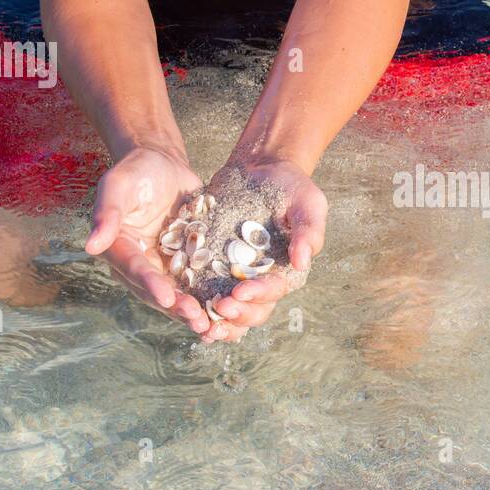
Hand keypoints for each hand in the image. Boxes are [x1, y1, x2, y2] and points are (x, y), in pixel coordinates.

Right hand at [85, 145, 212, 334]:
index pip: (134, 269)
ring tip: (212, 325)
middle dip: (176, 307)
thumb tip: (91, 245)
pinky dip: (209, 299)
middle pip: (156, 290)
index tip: (167, 297)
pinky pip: (197, 285)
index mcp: (119, 248)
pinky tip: (228, 313)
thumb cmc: (137, 171)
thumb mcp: (119, 185)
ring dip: (193, 311)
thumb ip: (107, 212)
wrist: (163, 164)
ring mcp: (163, 266)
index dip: (150, 284)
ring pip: (177, 295)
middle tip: (197, 319)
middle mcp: (139, 264)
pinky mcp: (186, 264)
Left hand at [198, 156, 327, 342]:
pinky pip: (200, 288)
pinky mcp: (209, 262)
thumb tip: (302, 261)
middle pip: (251, 309)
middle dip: (236, 313)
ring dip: (215, 319)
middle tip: (220, 306)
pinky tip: (181, 305)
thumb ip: (309, 230)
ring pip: (226, 308)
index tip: (242, 291)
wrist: (258, 168)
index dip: (259, 294)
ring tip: (201, 321)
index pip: (274, 290)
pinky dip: (193, 301)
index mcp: (285, 270)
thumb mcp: (308, 202)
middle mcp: (258, 278)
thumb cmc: (290, 186)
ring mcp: (232, 273)